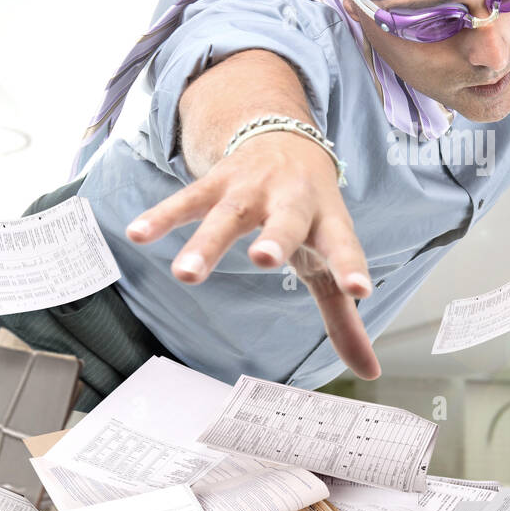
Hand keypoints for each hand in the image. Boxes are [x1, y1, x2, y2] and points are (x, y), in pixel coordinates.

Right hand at [124, 131, 380, 379]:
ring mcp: (252, 190)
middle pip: (284, 222)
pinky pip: (187, 200)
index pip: (343, 247)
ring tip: (185, 273)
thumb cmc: (312, 214)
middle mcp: (291, 201)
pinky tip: (138, 233)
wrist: (286, 140)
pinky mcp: (217, 182)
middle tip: (263, 258)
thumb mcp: (331, 256)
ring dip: (206, 242)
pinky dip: (163, 216)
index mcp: (327, 222)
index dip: (351, 267)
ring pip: (227, 216)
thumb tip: (371, 370)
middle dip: (274, 239)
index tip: (358, 290)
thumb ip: (344, 316)